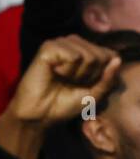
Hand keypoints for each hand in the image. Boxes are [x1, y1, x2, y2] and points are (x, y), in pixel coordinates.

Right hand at [4, 35, 119, 127]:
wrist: (40, 114)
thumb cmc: (64, 104)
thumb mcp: (95, 94)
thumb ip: (108, 78)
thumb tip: (117, 60)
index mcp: (86, 51)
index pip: (110, 55)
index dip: (101, 75)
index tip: (83, 85)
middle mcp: (74, 44)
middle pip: (100, 55)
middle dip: (89, 75)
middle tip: (70, 83)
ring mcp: (60, 43)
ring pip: (88, 55)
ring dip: (77, 74)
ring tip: (62, 78)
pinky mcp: (48, 47)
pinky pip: (73, 56)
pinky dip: (66, 70)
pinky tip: (54, 73)